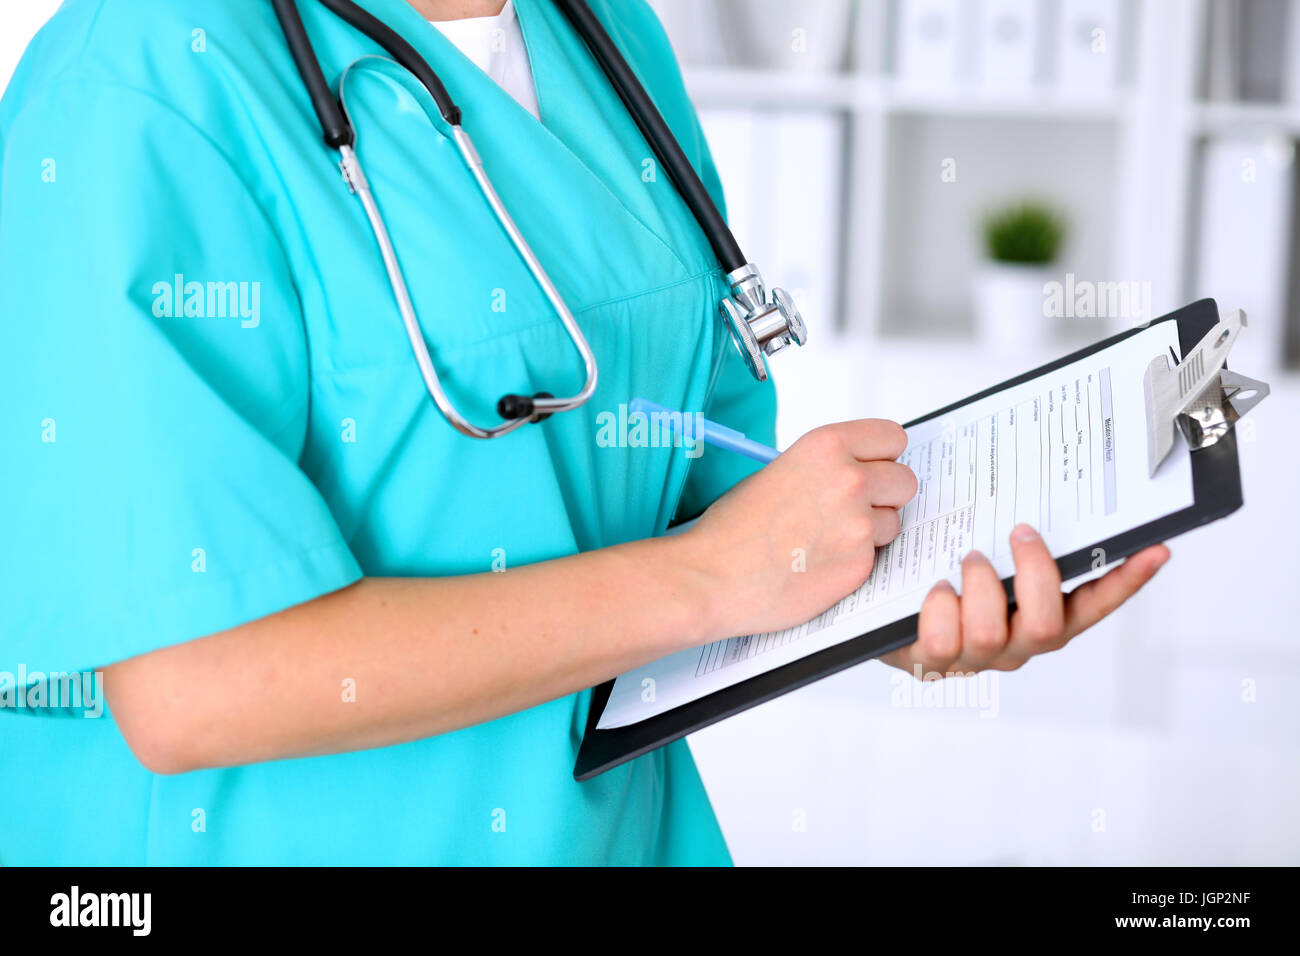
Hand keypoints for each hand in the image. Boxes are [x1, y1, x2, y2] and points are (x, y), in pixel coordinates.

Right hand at [684, 419, 917, 639]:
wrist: (713, 577)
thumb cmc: (732, 531)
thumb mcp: (776, 472)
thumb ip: (822, 467)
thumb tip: (851, 471)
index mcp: (826, 447)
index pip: (892, 437)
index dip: (883, 456)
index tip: (874, 467)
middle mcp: (849, 479)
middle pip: (904, 480)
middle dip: (884, 495)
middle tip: (854, 509)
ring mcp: (859, 524)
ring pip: (894, 521)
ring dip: (872, 531)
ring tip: (828, 540)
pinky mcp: (860, 564)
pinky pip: (877, 556)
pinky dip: (855, 561)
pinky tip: (822, 562)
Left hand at [882, 524, 1169, 676]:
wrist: (873, 604)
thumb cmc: (936, 569)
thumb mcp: (982, 544)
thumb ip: (1015, 533)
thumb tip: (1042, 488)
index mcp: (1039, 614)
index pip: (1095, 604)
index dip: (1126, 582)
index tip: (1155, 549)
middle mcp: (1014, 641)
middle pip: (1046, 625)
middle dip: (1034, 573)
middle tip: (1018, 532)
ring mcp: (975, 657)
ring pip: (991, 633)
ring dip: (979, 587)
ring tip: (966, 559)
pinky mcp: (932, 664)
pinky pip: (943, 642)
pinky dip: (938, 608)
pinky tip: (933, 589)